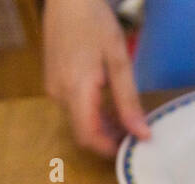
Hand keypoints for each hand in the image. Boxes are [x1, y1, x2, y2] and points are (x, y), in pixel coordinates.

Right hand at [43, 0, 149, 156]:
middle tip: (134, 134)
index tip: (131, 148)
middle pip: (84, 132)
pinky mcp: (52, 81)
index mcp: (75, 91)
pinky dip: (92, 113)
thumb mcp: (119, 60)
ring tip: (126, 119)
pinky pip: (73, 108)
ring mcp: (53, 88)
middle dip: (109, 139)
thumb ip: (128, 101)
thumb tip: (141, 134)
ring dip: (102, 126)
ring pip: (79, 121)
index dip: (109, 149)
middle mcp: (59, 94)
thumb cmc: (95, 23)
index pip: (89, 137)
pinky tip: (108, 105)